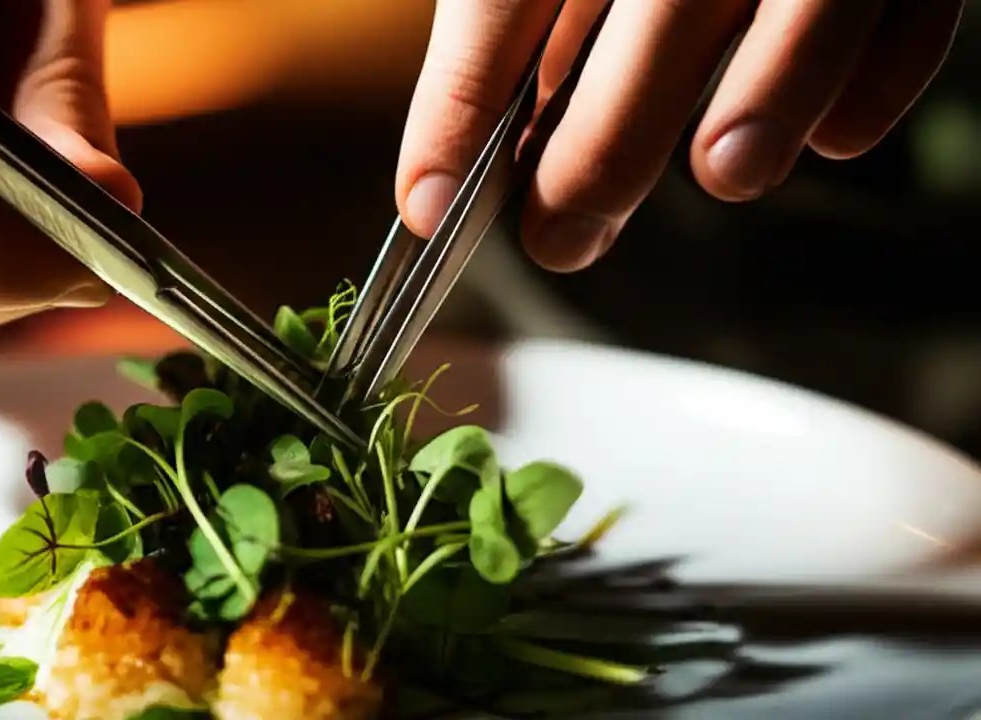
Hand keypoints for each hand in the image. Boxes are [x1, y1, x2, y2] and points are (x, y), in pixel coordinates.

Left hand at [396, 0, 963, 270]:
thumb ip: (510, 20)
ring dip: (767, 100)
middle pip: (657, 4)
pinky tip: (833, 140)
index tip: (430, 207)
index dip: (460, 103)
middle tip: (562, 237)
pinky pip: (917, 2)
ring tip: (721, 176)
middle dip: (603, 144)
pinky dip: (876, 77)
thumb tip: (445, 173)